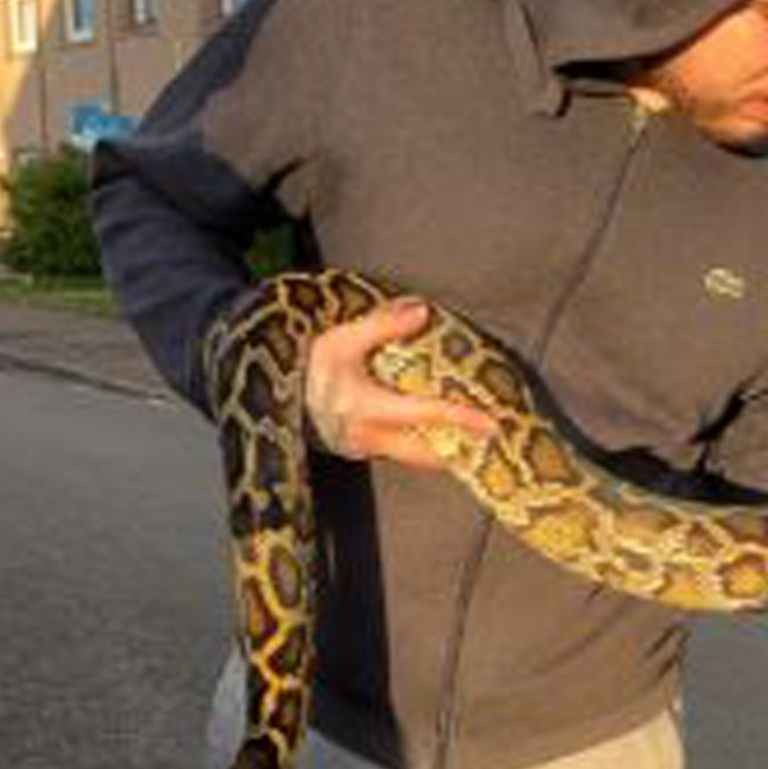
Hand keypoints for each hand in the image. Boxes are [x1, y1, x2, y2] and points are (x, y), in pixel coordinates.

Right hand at [304, 298, 496, 469]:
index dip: (460, 419)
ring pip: (414, 458)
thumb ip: (382, 325)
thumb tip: (422, 311)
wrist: (274, 391)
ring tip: (474, 441)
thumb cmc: (309, 363)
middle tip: (492, 443)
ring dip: (444, 452)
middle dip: (460, 450)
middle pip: (426, 452)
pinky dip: (423, 447)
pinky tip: (440, 436)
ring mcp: (363, 449)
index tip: (493, 425)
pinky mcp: (361, 451)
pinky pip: (400, 453)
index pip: (424, 414)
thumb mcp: (341, 338)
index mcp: (364, 406)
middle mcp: (367, 435)